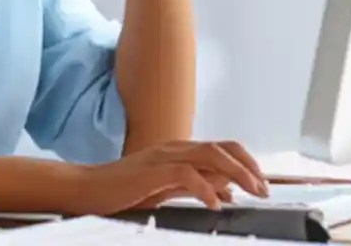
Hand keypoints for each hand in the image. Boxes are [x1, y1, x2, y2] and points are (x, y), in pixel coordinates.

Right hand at [62, 140, 269, 215]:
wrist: (87, 189)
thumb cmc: (122, 191)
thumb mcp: (166, 190)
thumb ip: (194, 186)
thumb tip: (225, 191)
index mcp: (179, 151)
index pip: (221, 148)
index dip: (246, 163)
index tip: (260, 183)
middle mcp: (174, 148)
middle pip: (223, 147)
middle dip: (249, 166)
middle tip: (264, 189)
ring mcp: (163, 156)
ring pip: (211, 155)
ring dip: (237, 173)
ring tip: (251, 192)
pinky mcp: (152, 171)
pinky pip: (186, 174)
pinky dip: (206, 188)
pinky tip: (215, 204)